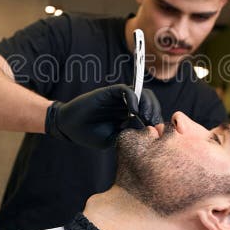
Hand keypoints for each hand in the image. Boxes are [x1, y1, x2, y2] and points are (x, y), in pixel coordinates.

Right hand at [45, 84, 162, 148]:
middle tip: (155, 124)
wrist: (69, 127)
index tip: (159, 133)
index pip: (149, 113)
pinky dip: (133, 98)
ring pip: (141, 93)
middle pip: (149, 101)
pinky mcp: (109, 92)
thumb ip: (128, 135)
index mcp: (128, 116)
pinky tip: (134, 112)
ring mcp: (118, 98)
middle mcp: (126, 105)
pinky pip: (125, 90)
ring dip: (147, 104)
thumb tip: (146, 133)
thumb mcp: (112, 139)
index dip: (156, 120)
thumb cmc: (89, 134)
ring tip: (147, 117)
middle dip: (155, 112)